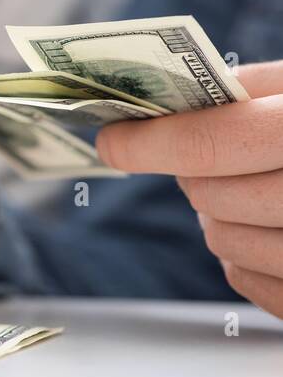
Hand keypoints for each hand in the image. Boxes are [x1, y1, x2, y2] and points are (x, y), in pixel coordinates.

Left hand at [97, 61, 282, 318]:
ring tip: (249, 190)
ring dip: (217, 216)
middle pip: (214, 196)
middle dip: (193, 173)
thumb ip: (252, 91)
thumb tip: (162, 108)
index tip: (111, 139)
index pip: (216, 141)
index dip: (149, 141)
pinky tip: (271, 229)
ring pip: (225, 243)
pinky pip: (252, 286)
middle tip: (203, 157)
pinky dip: (244, 258)